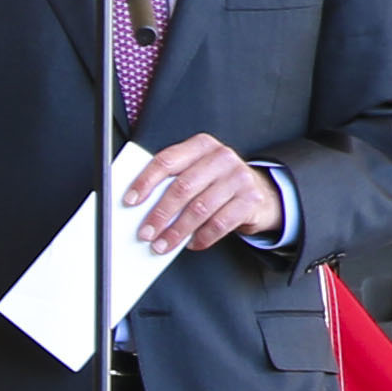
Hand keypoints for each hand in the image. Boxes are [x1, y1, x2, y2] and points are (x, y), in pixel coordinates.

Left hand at [120, 131, 280, 254]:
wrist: (260, 192)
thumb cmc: (218, 183)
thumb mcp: (198, 172)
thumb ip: (174, 181)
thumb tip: (140, 206)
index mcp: (201, 146)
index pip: (167, 161)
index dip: (145, 182)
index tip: (130, 200)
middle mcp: (221, 157)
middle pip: (182, 187)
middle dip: (160, 214)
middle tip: (145, 233)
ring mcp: (238, 178)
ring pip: (200, 209)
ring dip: (177, 232)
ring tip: (162, 244)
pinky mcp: (250, 200)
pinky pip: (220, 223)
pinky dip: (202, 237)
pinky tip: (191, 243)